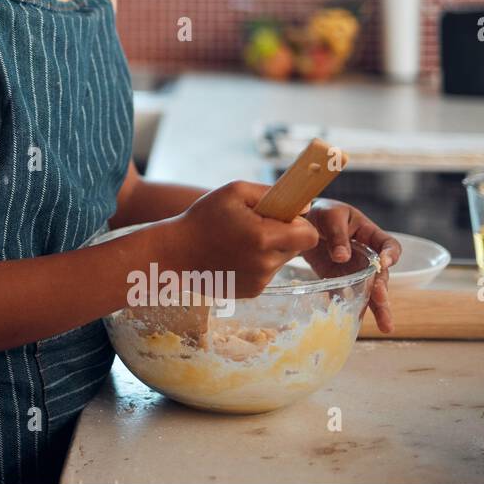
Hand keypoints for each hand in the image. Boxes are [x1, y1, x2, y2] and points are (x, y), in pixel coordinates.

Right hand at [169, 181, 319, 297]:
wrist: (174, 253)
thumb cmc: (202, 218)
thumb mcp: (234, 191)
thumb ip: (271, 194)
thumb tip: (305, 206)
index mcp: (263, 237)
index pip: (309, 236)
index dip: (300, 224)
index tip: (283, 218)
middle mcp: (265, 263)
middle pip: (297, 249)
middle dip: (284, 236)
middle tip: (257, 227)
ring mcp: (259, 281)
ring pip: (281, 261)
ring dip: (269, 250)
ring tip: (240, 242)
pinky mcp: (252, 292)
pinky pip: (267, 273)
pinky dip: (257, 263)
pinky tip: (234, 256)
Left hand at [301, 199, 400, 332]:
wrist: (303, 222)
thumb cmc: (322, 213)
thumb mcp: (330, 216)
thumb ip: (338, 235)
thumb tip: (342, 257)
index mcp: (370, 235)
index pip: (389, 246)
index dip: (391, 255)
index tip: (385, 262)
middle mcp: (367, 256)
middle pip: (382, 274)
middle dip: (383, 288)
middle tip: (381, 300)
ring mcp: (355, 270)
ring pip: (370, 290)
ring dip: (377, 307)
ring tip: (385, 326)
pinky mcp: (340, 280)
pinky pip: (348, 295)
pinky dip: (352, 309)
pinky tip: (355, 323)